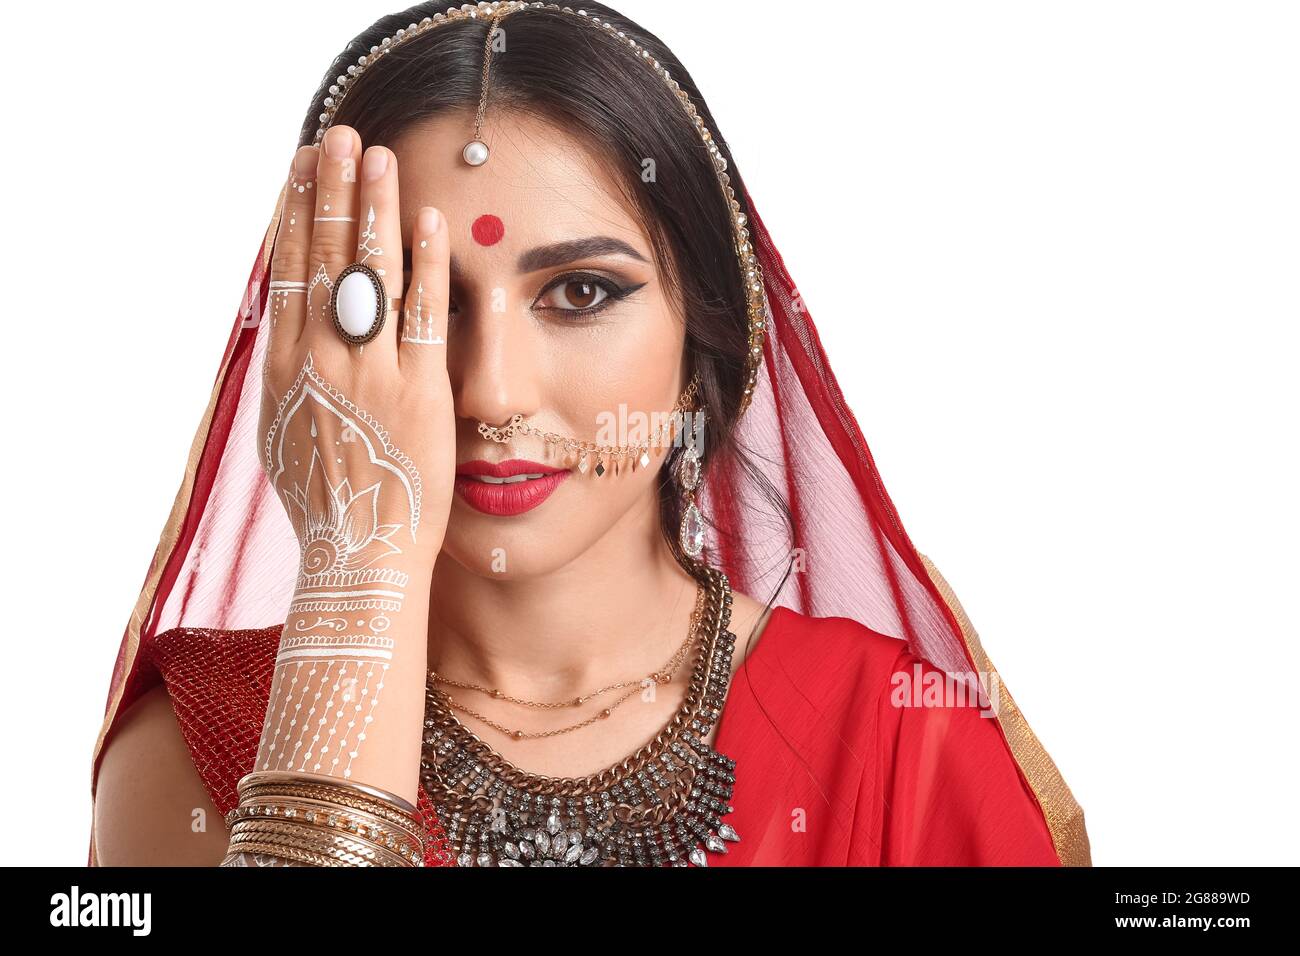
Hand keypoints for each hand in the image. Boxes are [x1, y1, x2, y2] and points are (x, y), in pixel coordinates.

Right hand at [259, 125, 453, 581]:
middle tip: (343, 136)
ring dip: (375, 208)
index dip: (297, 212)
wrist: (358, 556)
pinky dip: (426, 265)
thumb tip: (289, 334)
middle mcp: (321, 360)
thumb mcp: (285, 433)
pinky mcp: (420, 392)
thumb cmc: (325, 504)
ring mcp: (370, 373)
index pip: (288, 270)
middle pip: (325, 257)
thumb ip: (289, 378)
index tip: (303, 165)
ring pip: (370, 273)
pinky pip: (423, 316)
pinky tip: (430, 222)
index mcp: (285, 367)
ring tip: (381, 156)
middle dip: (333, 190)